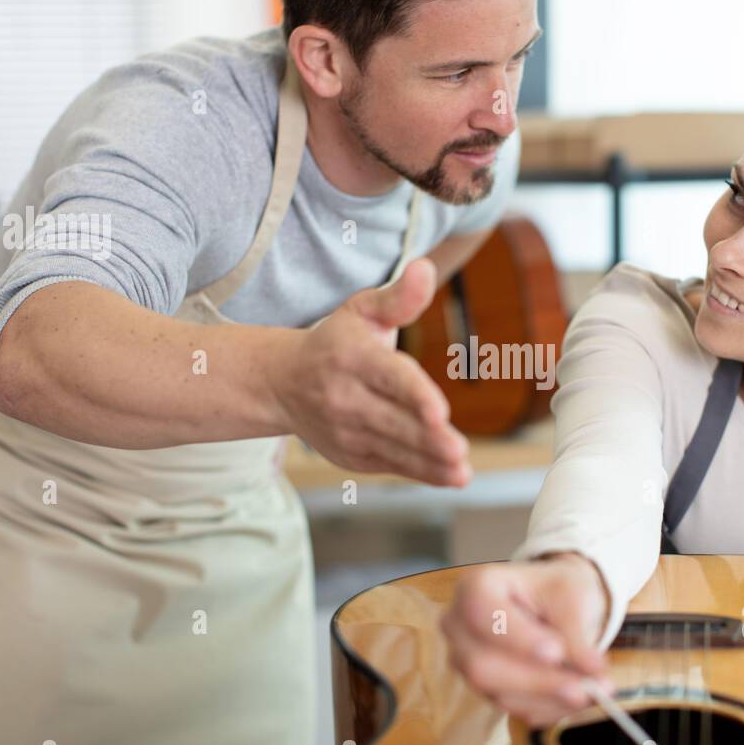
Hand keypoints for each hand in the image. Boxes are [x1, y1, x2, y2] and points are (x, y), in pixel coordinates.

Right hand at [276, 258, 470, 485]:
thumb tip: (425, 268)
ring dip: (429, 462)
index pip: (389, 378)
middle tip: (458, 450)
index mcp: (352, 358)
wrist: (282, 384)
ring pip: (392, 449)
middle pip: (393, 421)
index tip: (439, 411)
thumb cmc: (336, 342)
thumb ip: (399, 297)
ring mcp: (345, 431)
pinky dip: (421, 473)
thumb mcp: (362, 310)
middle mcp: (345, 397)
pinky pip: (389, 466)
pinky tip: (450, 476)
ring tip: (461, 471)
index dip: (414, 395)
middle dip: (427, 438)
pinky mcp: (350, 455)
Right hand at [440, 552, 613, 725]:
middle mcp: (459, 628)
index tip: (556, 653)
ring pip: (500, 694)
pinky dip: (552, 707)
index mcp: (475, 587)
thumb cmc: (556, 590)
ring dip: (551, 699)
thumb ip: (576, 634)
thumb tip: (593, 672)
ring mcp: (467, 663)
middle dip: (538, 680)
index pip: (482, 614)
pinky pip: (516, 709)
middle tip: (587, 686)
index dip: (516, 638)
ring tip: (594, 691)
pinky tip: (576, 696)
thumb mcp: (572, 597)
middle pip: (483, 665)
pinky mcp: (486, 690)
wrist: (553, 603)